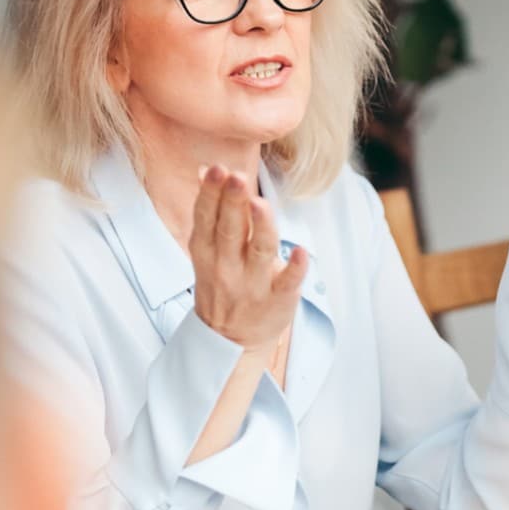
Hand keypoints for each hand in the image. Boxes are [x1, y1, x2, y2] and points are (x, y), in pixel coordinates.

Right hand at [188, 164, 306, 348]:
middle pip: (230, 230)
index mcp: (207, 250)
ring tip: (260, 204)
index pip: (207, 217)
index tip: (218, 170)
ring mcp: (253, 284)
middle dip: (232, 203)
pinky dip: (294, 268)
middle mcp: (227, 266)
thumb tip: (207, 169)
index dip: (212, 194)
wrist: (230, 340)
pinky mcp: (278, 300)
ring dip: (261, 227)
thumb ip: (211, 211)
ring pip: (258, 251)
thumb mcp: (207, 250)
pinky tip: (302, 252)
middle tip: (237, 177)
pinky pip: (287, 283)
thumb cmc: (222, 283)